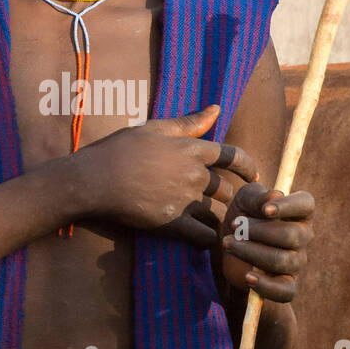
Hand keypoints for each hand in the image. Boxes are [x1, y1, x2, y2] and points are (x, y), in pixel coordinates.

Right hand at [74, 104, 258, 245]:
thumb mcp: (155, 129)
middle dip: (234, 197)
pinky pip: (204, 236)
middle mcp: (195, 176)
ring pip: (219, 214)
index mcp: (193, 150)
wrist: (96, 180)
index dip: (248, 166)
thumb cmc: (121, 149)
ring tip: (225, 226)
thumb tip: (216, 109)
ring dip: (224, 220)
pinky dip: (210, 240)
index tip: (253, 175)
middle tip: (236, 205)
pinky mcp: (174, 224)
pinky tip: (207, 240)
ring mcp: (186, 201)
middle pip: (229, 189)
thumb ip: (189, 122)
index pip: (233, 157)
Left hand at [219, 183, 313, 302]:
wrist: (229, 249)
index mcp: (298, 211)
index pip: (306, 204)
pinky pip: (286, 292)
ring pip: (282, 260)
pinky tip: (248, 277)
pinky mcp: (286, 285)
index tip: (265, 210)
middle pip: (291, 235)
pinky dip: (266, 286)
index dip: (288, 206)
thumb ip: (257, 196)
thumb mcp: (243, 201)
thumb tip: (275, 194)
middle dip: (258, 231)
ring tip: (229, 244)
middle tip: (234, 226)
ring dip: (251, 252)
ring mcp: (297, 262)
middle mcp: (303, 236)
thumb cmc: (242, 216)